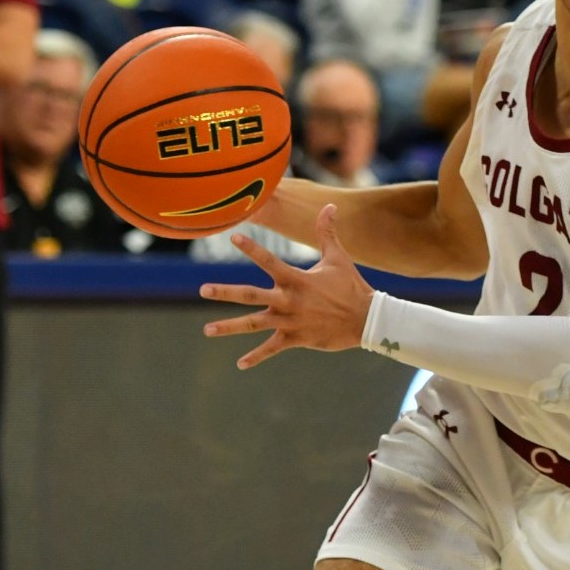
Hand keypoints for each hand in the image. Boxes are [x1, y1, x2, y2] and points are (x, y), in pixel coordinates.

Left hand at [200, 206, 373, 367]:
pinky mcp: (296, 339)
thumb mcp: (338, 258)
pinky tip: (240, 364)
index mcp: (296, 279)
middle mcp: (288, 300)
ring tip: (207, 329)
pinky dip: (256, 357)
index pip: (269, 261)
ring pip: (254, 324)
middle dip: (225, 292)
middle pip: (250, 295)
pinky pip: (272, 348)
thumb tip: (330, 205)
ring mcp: (290, 321)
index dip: (251, 248)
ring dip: (229, 327)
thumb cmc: (351, 286)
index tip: (233, 237)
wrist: (366, 319)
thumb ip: (327, 232)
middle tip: (202, 289)